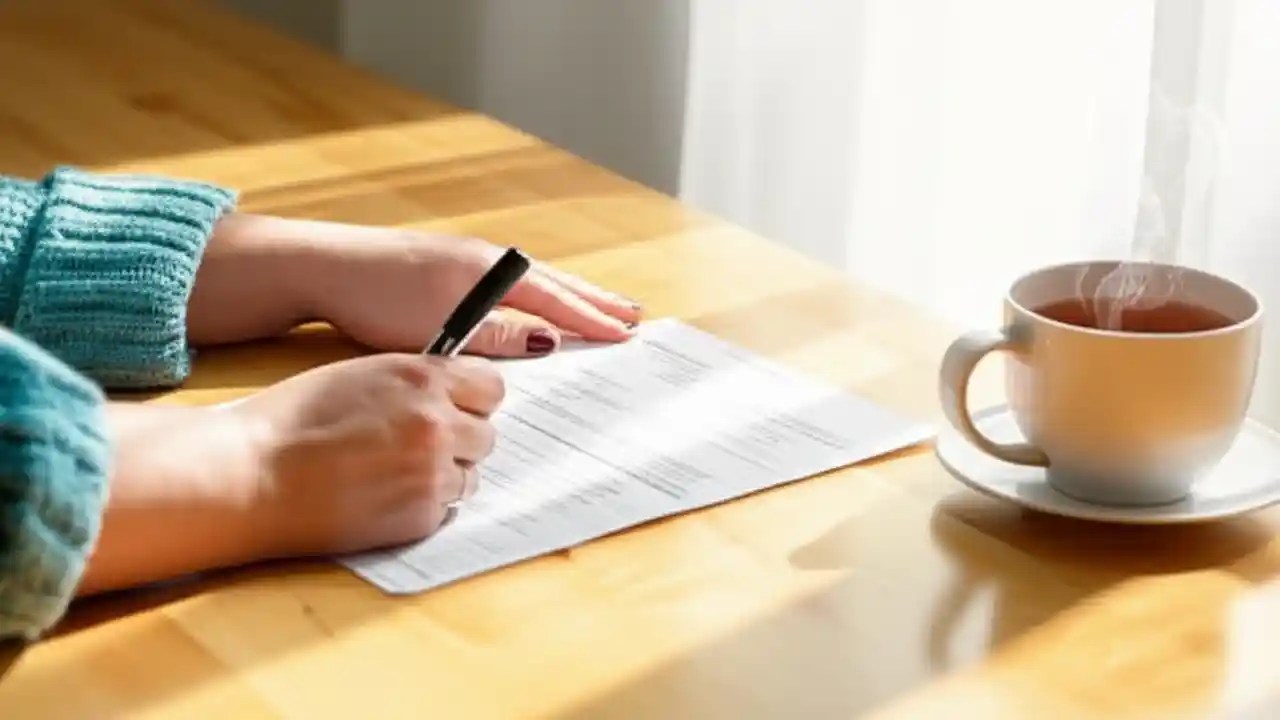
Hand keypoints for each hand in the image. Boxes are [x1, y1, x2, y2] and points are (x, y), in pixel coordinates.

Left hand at [189, 214, 642, 356]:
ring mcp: (465, 258)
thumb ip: (496, 336)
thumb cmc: (375, 297)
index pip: (554, 298)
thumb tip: (548, 343)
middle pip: (553, 282)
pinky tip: (535, 302)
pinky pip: (509, 280)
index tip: (627, 334)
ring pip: (532, 279)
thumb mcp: (440, 327)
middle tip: (634, 314)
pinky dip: (536, 292)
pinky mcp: (446, 264)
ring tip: (597, 307)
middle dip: (594, 300)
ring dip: (568, 295)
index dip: (591, 319)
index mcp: (488, 271)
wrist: (321, 265)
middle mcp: (484, 258)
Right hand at [232, 352, 503, 555]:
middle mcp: (437, 422)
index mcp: (424, 378)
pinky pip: (446, 509)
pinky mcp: (420, 515)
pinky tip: (381, 497)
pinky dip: (422, 505)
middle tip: (412, 446)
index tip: (453, 408)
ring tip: (391, 473)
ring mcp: (432, 472)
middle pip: (485, 435)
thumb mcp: (361, 374)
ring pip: (469, 475)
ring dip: (443, 475)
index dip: (470, 400)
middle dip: (458, 440)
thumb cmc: (293, 420)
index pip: (491, 387)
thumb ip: (416, 381)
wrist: (251, 474)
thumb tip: (453, 394)